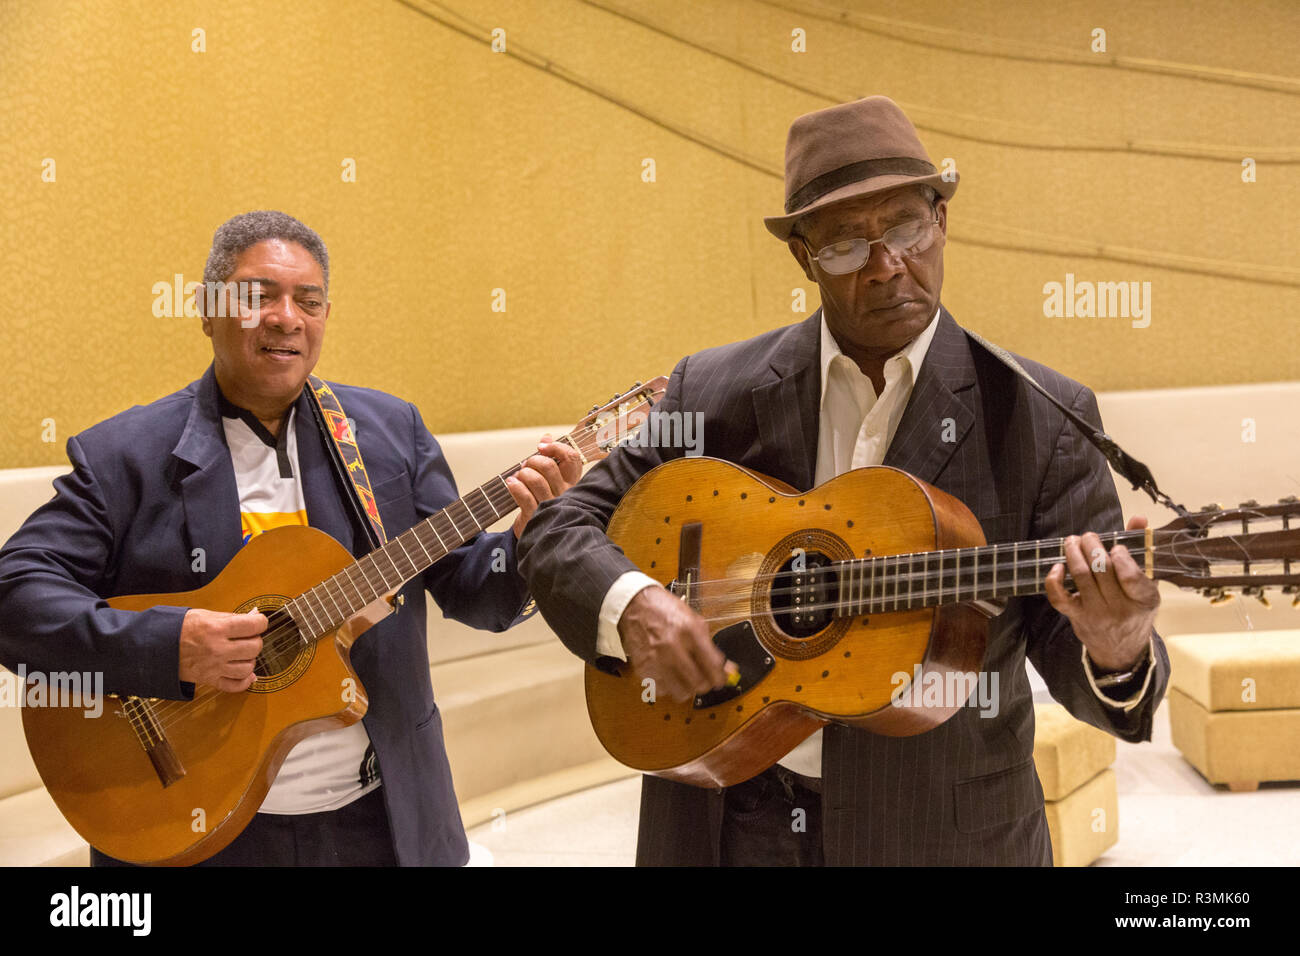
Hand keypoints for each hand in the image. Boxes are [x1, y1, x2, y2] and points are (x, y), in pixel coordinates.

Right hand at [178, 608, 266, 691]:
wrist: (157, 647)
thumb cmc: (180, 628)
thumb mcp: (205, 615)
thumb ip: (231, 617)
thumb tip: (254, 615)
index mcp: (216, 629)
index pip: (254, 626)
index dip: (261, 622)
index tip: (258, 622)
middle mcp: (217, 649)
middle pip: (255, 647)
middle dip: (255, 640)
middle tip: (248, 637)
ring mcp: (214, 667)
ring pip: (248, 667)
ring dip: (249, 660)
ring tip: (242, 653)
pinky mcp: (210, 680)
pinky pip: (236, 686)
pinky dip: (245, 681)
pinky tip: (245, 673)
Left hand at [508, 434, 583, 536]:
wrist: (540, 536)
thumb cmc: (544, 504)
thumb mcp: (550, 481)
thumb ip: (550, 458)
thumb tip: (546, 436)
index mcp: (572, 483)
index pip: (572, 458)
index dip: (556, 447)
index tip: (541, 446)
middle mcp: (565, 494)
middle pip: (549, 466)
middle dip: (532, 461)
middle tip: (526, 466)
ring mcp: (551, 506)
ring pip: (535, 479)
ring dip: (522, 474)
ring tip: (518, 477)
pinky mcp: (536, 517)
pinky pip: (524, 496)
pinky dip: (514, 486)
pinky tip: (511, 483)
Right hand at [617, 586, 734, 701]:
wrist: (634, 606)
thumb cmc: (665, 610)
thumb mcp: (694, 621)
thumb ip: (710, 646)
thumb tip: (727, 668)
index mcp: (690, 631)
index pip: (712, 665)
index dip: (720, 677)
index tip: (720, 680)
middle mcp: (673, 647)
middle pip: (698, 683)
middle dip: (705, 685)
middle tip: (705, 680)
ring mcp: (656, 660)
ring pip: (681, 692)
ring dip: (687, 689)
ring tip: (686, 678)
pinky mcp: (643, 669)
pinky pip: (662, 690)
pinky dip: (668, 687)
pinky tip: (669, 674)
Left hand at [1044, 516, 1159, 671]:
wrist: (1121, 649)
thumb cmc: (1134, 610)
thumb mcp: (1146, 584)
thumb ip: (1141, 550)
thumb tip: (1139, 518)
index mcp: (1144, 598)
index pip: (1131, 576)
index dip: (1121, 557)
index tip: (1116, 547)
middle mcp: (1120, 608)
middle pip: (1102, 570)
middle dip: (1092, 546)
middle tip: (1089, 536)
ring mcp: (1097, 613)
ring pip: (1081, 577)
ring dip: (1073, 553)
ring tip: (1072, 541)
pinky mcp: (1076, 616)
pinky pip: (1059, 598)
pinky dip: (1054, 580)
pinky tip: (1057, 566)